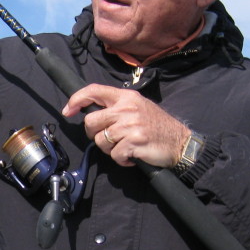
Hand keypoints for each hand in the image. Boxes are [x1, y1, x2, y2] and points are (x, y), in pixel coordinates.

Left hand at [61, 84, 190, 167]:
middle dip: (94, 134)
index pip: (94, 90)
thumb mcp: (138, 107)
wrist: (181, 143)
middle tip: (108, 139)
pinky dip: (122, 159)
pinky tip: (133, 155)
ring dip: (110, 149)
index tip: (68, 111)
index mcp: (126, 97)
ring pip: (100, 140)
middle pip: (91, 121)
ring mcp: (130, 125)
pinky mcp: (134, 141)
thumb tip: (91, 112)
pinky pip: (115, 155)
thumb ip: (116, 107)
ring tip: (126, 147)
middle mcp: (127, 108)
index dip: (76, 99)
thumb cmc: (157, 127)